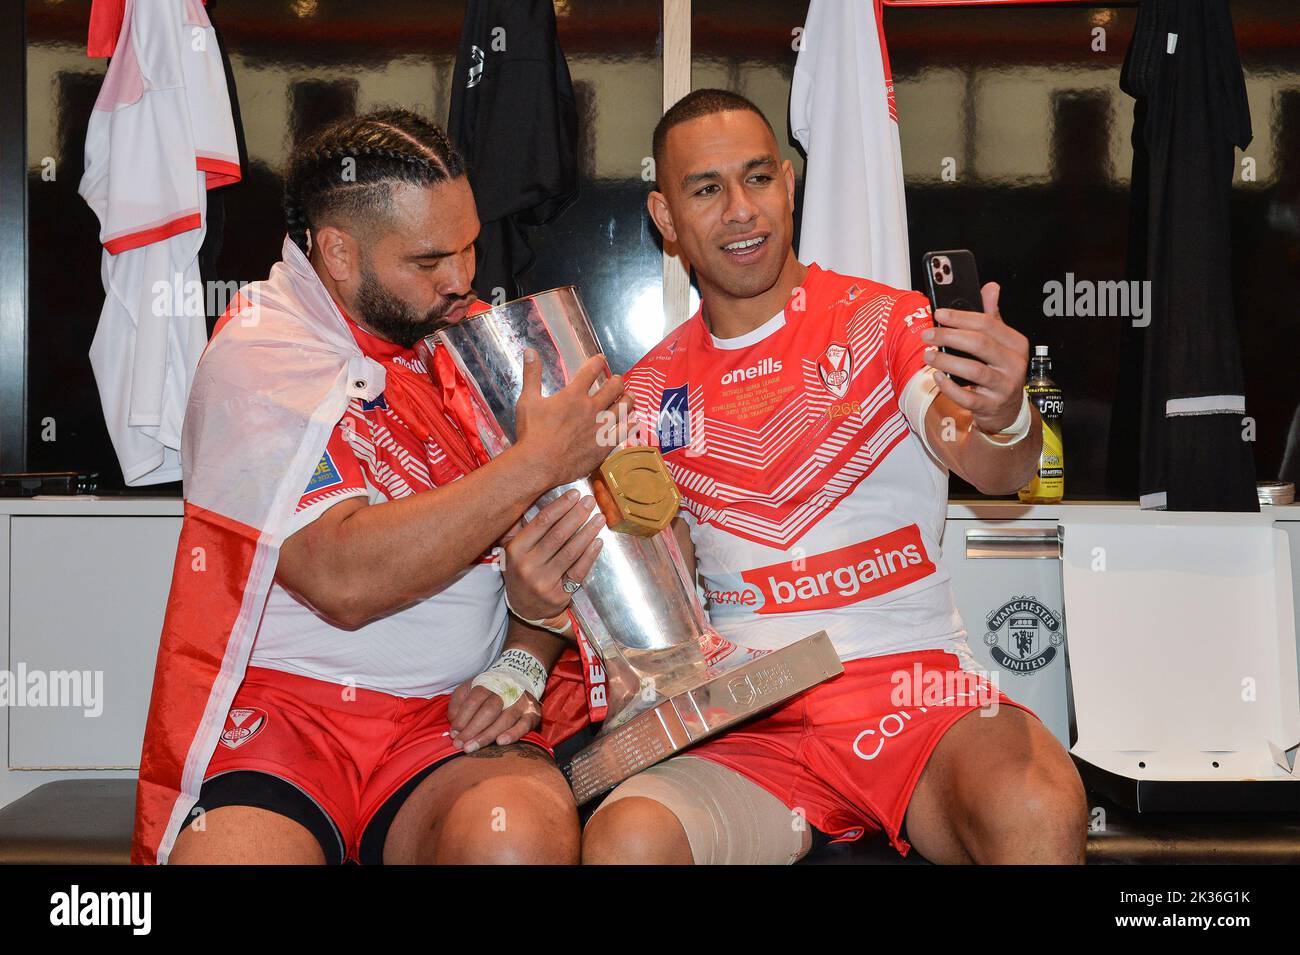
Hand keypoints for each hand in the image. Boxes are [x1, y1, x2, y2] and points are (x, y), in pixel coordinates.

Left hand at [447, 679, 540, 752]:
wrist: (519, 679)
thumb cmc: (489, 691)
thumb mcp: (469, 689)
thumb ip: (458, 704)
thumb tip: (454, 725)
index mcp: (489, 683)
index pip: (474, 700)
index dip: (463, 717)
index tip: (454, 733)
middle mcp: (507, 691)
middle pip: (489, 710)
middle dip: (473, 729)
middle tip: (461, 745)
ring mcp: (521, 702)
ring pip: (505, 719)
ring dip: (487, 735)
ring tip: (473, 747)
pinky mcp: (532, 713)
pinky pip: (524, 725)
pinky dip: (513, 734)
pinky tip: (500, 742)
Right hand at [504, 488, 604, 620]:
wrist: (525, 609)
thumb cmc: (522, 572)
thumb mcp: (514, 552)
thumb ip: (522, 528)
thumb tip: (536, 498)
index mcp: (515, 551)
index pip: (541, 523)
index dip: (560, 506)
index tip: (574, 494)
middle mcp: (527, 566)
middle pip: (558, 535)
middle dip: (577, 515)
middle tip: (590, 501)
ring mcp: (543, 582)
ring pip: (570, 552)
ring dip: (587, 532)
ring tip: (599, 518)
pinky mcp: (559, 594)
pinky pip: (578, 571)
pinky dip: (590, 555)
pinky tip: (598, 541)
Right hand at [514, 350, 631, 487]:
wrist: (539, 464)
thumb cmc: (532, 434)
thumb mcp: (528, 400)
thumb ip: (531, 374)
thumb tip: (530, 351)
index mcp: (574, 395)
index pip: (591, 370)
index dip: (598, 361)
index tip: (600, 359)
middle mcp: (591, 408)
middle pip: (614, 387)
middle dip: (617, 381)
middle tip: (617, 380)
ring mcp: (601, 426)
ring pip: (624, 407)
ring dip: (628, 399)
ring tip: (629, 396)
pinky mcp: (605, 444)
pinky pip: (625, 431)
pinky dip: (631, 423)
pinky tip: (633, 420)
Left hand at [922, 282, 1028, 433]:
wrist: (1007, 409)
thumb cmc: (1000, 370)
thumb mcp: (1001, 342)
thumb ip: (993, 316)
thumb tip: (991, 287)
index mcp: (1015, 343)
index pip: (988, 324)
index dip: (960, 317)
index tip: (939, 314)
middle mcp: (1014, 364)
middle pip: (980, 344)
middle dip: (949, 336)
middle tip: (927, 334)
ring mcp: (1004, 387)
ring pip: (973, 370)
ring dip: (946, 361)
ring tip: (928, 355)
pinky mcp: (991, 406)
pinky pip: (967, 397)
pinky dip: (949, 387)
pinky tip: (937, 377)